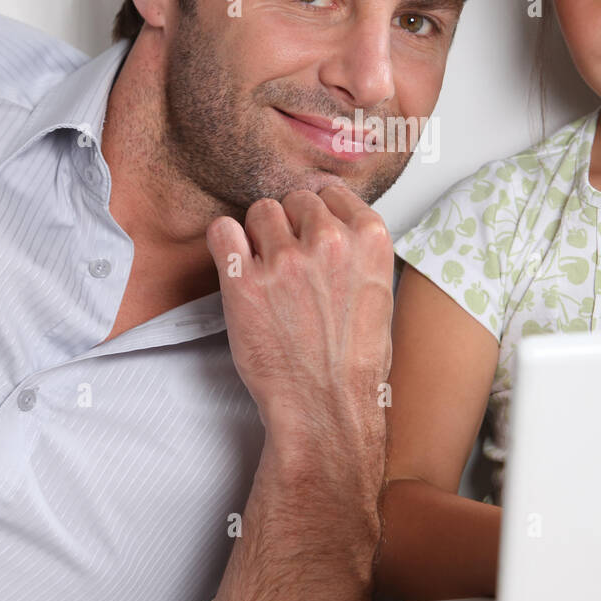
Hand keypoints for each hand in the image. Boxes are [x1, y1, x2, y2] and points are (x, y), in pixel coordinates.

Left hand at [205, 185, 394, 474]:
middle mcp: (329, 242)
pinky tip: (236, 267)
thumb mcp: (378, 292)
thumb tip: (331, 222)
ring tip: (267, 273)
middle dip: (290, 225)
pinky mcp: (244, 282)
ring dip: (259, 236)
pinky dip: (225, 244)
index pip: (332, 192)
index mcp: (370, 239)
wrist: (326, 409)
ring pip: (260, 211)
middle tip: (289, 264)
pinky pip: (222, 231)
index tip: (312, 234)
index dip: (319, 214)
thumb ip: (357, 249)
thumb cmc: (353, 363)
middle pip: (295, 199)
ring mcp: (285, 260)